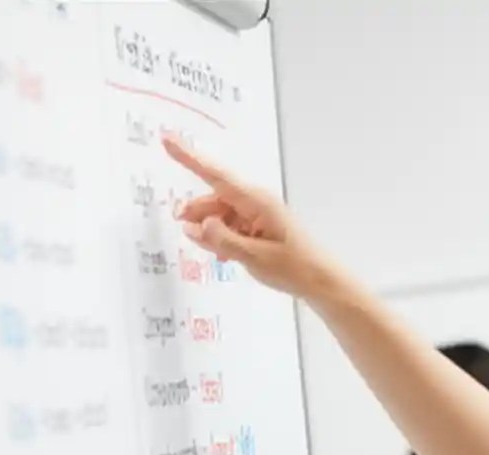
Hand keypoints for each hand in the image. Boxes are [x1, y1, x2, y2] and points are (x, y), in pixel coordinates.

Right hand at [162, 135, 333, 296]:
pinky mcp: (261, 227)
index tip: (166, 139)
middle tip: (186, 232)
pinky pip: (233, 225)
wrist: (322, 281)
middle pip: (215, 198)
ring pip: (222, 213)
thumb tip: (195, 225)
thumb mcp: (253, 257)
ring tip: (213, 252)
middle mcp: (257, 202)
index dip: (189, 157)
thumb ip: (221, 240)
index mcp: (256, 201)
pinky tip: (223, 256)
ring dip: (211, 229)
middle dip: (197, 212)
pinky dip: (223, 237)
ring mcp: (259, 214)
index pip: (215, 175)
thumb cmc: (293, 268)